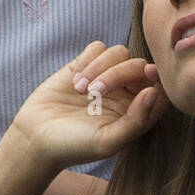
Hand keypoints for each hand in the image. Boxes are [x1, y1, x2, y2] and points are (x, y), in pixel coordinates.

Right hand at [9, 41, 167, 168]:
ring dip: (100, 67)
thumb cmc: (74, 146)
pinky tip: (74, 81)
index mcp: (136, 112)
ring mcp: (104, 77)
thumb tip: (155, 92)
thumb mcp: (108, 141)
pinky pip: (97, 48)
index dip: (159, 77)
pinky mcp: (84, 66)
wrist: (35, 139)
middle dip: (118, 74)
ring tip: (80, 90)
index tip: (148, 74)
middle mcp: (125, 92)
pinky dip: (88, 60)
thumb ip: (136, 120)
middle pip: (137, 65)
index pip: (159, 87)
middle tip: (94, 93)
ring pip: (119, 52)